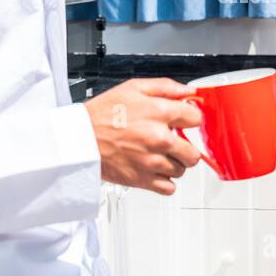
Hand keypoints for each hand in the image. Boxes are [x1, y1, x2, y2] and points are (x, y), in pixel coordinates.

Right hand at [84, 78, 203, 195]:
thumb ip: (166, 87)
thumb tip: (189, 91)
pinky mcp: (141, 180)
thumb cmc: (102, 114)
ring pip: (182, 170)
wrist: (79, 139)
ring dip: (174, 164)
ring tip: (159, 155)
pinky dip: (165, 182)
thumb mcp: (133, 88)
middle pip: (194, 152)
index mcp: (158, 113)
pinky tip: (155, 170)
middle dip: (186, 147)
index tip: (185, 121)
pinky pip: (169, 188)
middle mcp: (158, 139)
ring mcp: (151, 162)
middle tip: (175, 143)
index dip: (191, 119)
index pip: (196, 119)